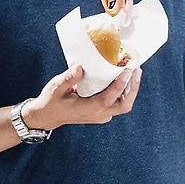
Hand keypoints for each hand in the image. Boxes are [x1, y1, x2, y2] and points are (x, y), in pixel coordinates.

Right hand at [22, 63, 141, 130]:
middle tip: (136, 70)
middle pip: (124, 105)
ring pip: (123, 106)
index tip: (127, 70)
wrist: (47, 116)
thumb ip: (69, 78)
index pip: (109, 98)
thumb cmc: (51, 101)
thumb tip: (81, 67)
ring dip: (130, 90)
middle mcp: (98, 114)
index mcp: (88, 109)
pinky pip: (117, 104)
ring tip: (133, 72)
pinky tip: (122, 80)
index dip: (120, 84)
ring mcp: (100, 116)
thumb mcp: (56, 87)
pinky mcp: (101, 114)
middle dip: (133, 88)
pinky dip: (123, 93)